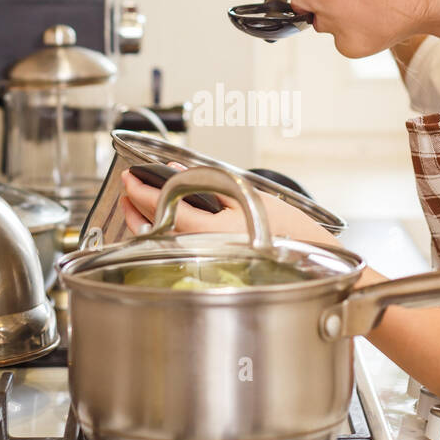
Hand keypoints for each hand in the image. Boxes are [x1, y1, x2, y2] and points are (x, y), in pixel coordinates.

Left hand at [119, 161, 344, 249]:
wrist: (311, 261)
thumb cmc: (288, 230)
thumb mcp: (247, 194)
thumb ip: (207, 183)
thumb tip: (176, 170)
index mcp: (209, 229)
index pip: (161, 206)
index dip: (139, 190)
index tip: (129, 177)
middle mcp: (201, 250)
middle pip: (152, 227)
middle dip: (134, 207)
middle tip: (128, 188)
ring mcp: (204, 262)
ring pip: (160, 241)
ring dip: (143, 222)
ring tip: (136, 205)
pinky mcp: (210, 268)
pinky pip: (176, 249)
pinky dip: (162, 233)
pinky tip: (161, 223)